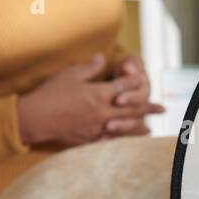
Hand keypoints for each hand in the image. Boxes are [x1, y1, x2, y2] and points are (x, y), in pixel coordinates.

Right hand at [16, 53, 164, 146]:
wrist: (34, 118)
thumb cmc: (50, 93)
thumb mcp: (70, 75)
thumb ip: (90, 67)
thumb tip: (102, 57)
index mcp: (99, 94)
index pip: (124, 86)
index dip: (135, 82)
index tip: (144, 79)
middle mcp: (102, 112)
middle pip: (132, 109)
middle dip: (148, 108)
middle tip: (163, 108)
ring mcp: (97, 127)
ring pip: (125, 127)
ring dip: (139, 127)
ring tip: (150, 129)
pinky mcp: (90, 139)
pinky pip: (110, 140)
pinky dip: (121, 140)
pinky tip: (127, 142)